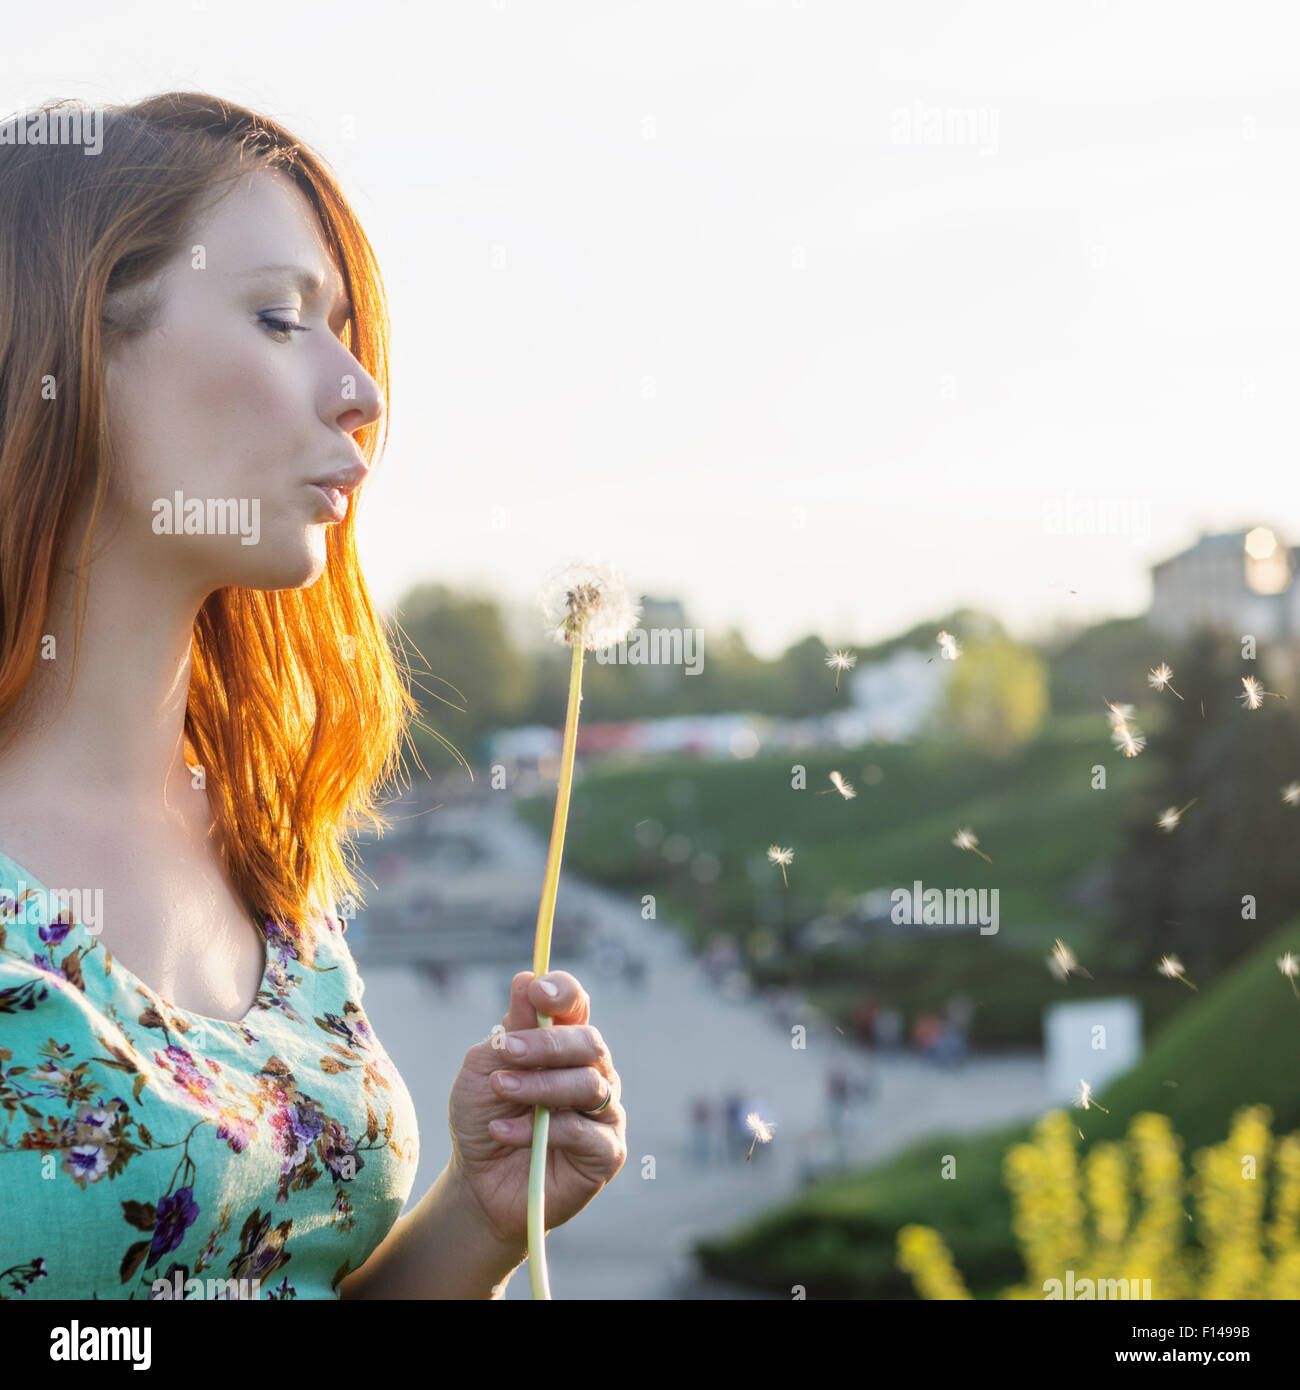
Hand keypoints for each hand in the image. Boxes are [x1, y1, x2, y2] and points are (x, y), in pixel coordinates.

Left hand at [446, 970, 626, 1252]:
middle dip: (546, 1044)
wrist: (479, 1184)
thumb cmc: (484, 1117)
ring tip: (502, 1091)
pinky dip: (539, 1129)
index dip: (563, 992)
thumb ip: (509, 1030)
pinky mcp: (607, 1152)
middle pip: (589, 1042)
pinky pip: (583, 1131)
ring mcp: (605, 1111)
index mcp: (564, 1043)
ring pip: (588, 1085)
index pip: (577, 1005)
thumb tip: (527, 978)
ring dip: (539, 1086)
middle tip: (505, 1052)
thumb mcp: (484, 1069)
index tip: (536, 991)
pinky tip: (505, 1132)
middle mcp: (592, 1072)